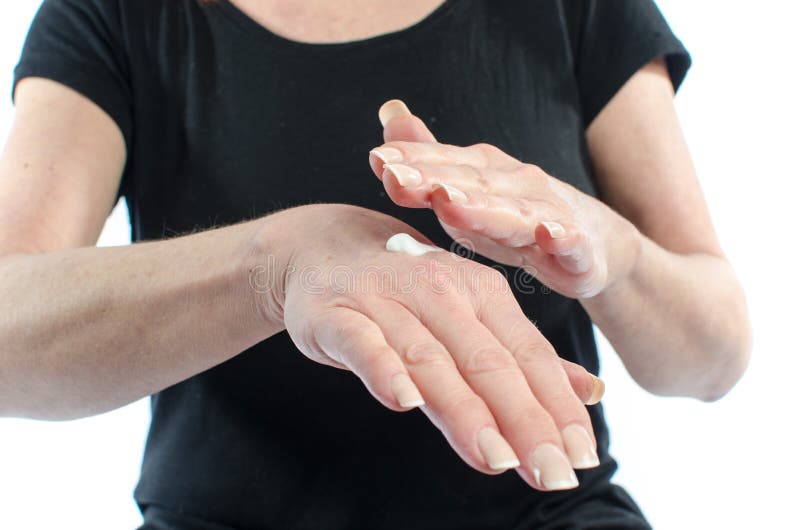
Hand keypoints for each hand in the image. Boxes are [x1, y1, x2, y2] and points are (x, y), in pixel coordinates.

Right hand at [265, 204, 603, 490]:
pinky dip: (384, 369)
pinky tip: (404, 401)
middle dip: (524, 421)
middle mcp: (440, 292)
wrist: (325, 251)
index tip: (581, 458)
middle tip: (552, 476)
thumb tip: (591, 394)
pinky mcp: (338, 314)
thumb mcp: (471, 313)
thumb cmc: (405, 292)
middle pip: (488, 362)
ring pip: (431, 359)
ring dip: (464, 408)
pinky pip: (363, 343)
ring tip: (496, 457)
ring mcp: (387, 301)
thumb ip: (525, 356)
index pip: (529, 356)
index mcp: (481, 292)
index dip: (557, 407)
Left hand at [368, 100, 641, 298]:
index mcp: (487, 174)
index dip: (413, 160)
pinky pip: (569, 243)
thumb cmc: (518, 219)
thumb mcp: (468, 193)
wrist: (597, 246)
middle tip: (394, 177)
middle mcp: (517, 186)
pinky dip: (562, 237)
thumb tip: (389, 115)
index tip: (377, 159)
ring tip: (447, 202)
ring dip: (481, 207)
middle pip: (472, 183)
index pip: (446, 163)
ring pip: (513, 212)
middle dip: (433, 179)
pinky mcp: (578, 251)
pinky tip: (549, 233)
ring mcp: (550, 216)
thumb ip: (429, 160)